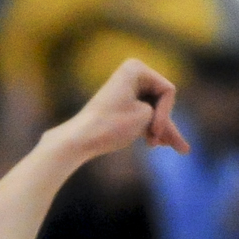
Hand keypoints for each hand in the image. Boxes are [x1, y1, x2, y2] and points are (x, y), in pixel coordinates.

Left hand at [58, 59, 187, 160]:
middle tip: (182, 150)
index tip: (153, 131)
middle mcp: (132, 74)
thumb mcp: (144, 119)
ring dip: (161, 130)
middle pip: (160, 101)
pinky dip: (149, 129)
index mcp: (136, 68)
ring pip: (152, 111)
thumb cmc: (110, 126)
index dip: (164, 114)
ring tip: (179, 149)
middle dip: (166, 125)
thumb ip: (160, 115)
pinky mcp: (120, 105)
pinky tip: (157, 144)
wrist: (76, 141)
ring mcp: (126, 90)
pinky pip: (141, 115)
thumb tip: (156, 116)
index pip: (168, 91)